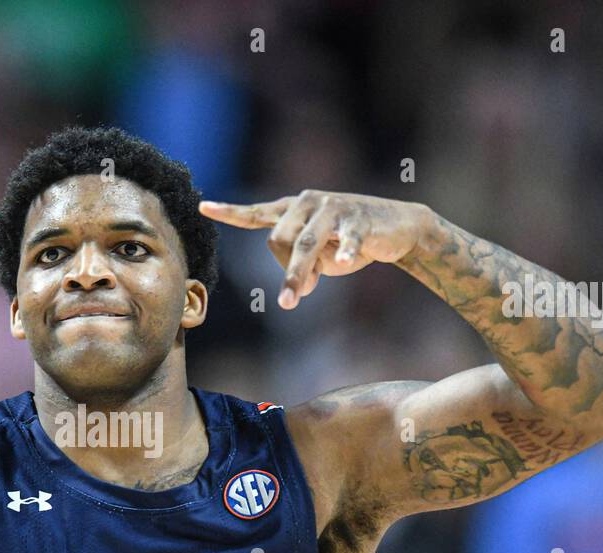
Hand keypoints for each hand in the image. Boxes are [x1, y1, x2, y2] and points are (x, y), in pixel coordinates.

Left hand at [199, 191, 431, 307]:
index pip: (256, 213)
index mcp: (294, 209)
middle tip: (305, 288)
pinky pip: (346, 239)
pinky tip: (344, 261)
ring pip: (304, 243)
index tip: (204, 207)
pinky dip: (344, 251)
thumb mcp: (319, 259)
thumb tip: (297, 288)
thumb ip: (300, 270)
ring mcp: (333, 208)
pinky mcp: (359, 218)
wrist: (397, 227)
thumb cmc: (349, 242)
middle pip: (278, 240)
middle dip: (285, 270)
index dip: (231, 212)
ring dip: (298, 275)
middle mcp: (308, 202)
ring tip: (293, 301)